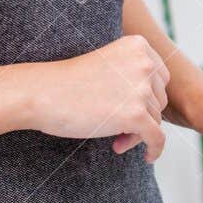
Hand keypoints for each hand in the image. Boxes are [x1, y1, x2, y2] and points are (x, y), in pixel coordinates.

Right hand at [24, 35, 169, 163]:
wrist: (43, 93)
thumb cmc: (68, 83)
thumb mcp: (108, 66)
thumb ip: (134, 76)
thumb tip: (157, 110)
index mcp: (138, 46)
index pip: (160, 78)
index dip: (147, 97)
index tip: (128, 108)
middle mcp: (144, 63)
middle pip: (159, 100)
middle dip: (143, 116)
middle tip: (118, 128)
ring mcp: (141, 89)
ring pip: (155, 121)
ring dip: (136, 133)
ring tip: (113, 138)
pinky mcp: (136, 114)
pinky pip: (157, 138)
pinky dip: (155, 149)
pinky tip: (148, 156)